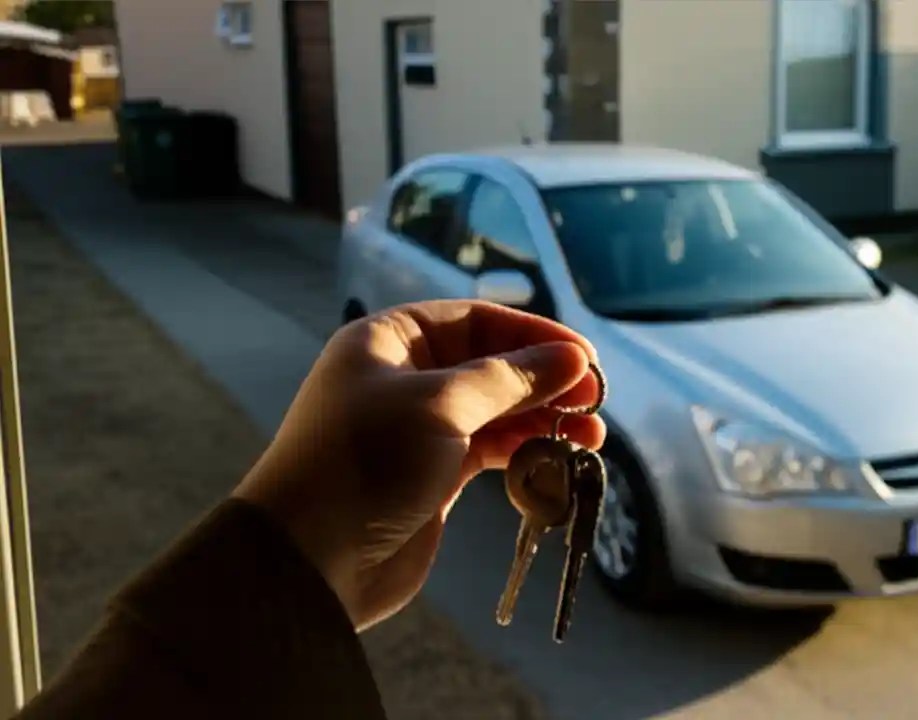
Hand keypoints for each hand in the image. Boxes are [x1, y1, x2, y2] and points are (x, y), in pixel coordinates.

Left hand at [233, 301, 605, 630]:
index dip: (534, 336)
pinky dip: (525, 455)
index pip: (477, 322)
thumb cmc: (366, 461)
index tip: (585, 359)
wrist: (309, 560)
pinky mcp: (434, 477)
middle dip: (546, 383)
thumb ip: (510, 380)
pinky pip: (491, 452)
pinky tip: (559, 463)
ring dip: (544, 422)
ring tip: (591, 438)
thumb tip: (573, 359)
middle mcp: (406, 379)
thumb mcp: (440, 405)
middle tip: (595, 403)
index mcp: (392, 342)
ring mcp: (421, 430)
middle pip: (492, 366)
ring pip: (497, 413)